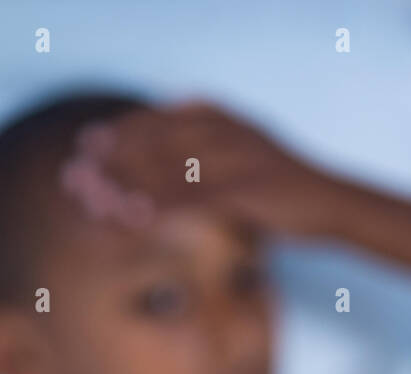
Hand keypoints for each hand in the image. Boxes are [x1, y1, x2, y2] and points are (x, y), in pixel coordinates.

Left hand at [60, 101, 346, 236]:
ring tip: (92, 199)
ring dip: (127, 186)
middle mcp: (227, 130)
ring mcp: (239, 157)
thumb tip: (164, 172)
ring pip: (169, 170)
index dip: (121, 132)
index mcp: (223, 117)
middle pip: (156, 141)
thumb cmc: (283, 192)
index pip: (160, 119)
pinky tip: (134, 218)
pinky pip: (194, 199)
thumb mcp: (239, 165)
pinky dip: (160, 208)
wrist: (335, 206)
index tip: (87, 145)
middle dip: (113, 159)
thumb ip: (203, 160)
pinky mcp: (249, 188)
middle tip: (75, 174)